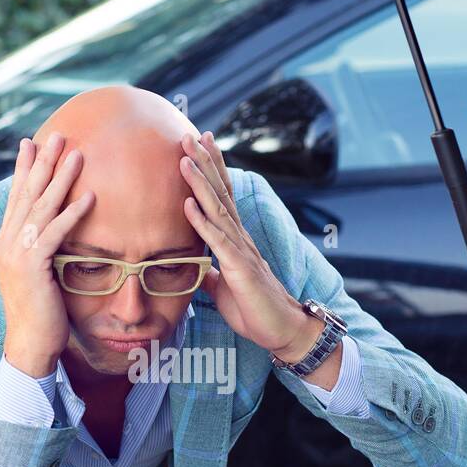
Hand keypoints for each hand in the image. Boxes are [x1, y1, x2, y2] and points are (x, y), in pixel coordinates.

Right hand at [0, 132, 94, 376]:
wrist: (29, 346)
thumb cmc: (40, 315)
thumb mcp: (37, 277)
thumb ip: (40, 253)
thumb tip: (51, 238)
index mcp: (6, 244)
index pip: (16, 199)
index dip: (24, 170)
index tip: (31, 144)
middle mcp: (7, 244)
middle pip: (27, 195)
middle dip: (42, 163)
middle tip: (58, 135)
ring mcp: (17, 254)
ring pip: (41, 207)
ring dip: (60, 179)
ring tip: (77, 154)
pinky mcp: (33, 267)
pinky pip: (56, 233)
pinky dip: (72, 213)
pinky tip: (89, 197)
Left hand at [179, 131, 320, 360]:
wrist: (283, 331)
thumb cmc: (255, 309)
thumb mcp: (223, 287)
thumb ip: (209, 272)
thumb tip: (193, 265)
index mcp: (236, 240)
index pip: (222, 197)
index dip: (211, 170)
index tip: (199, 144)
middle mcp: (240, 238)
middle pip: (220, 192)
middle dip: (205, 163)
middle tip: (190, 134)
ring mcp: (241, 251)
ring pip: (218, 209)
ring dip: (199, 183)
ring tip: (184, 158)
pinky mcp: (240, 269)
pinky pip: (218, 242)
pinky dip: (202, 221)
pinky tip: (188, 204)